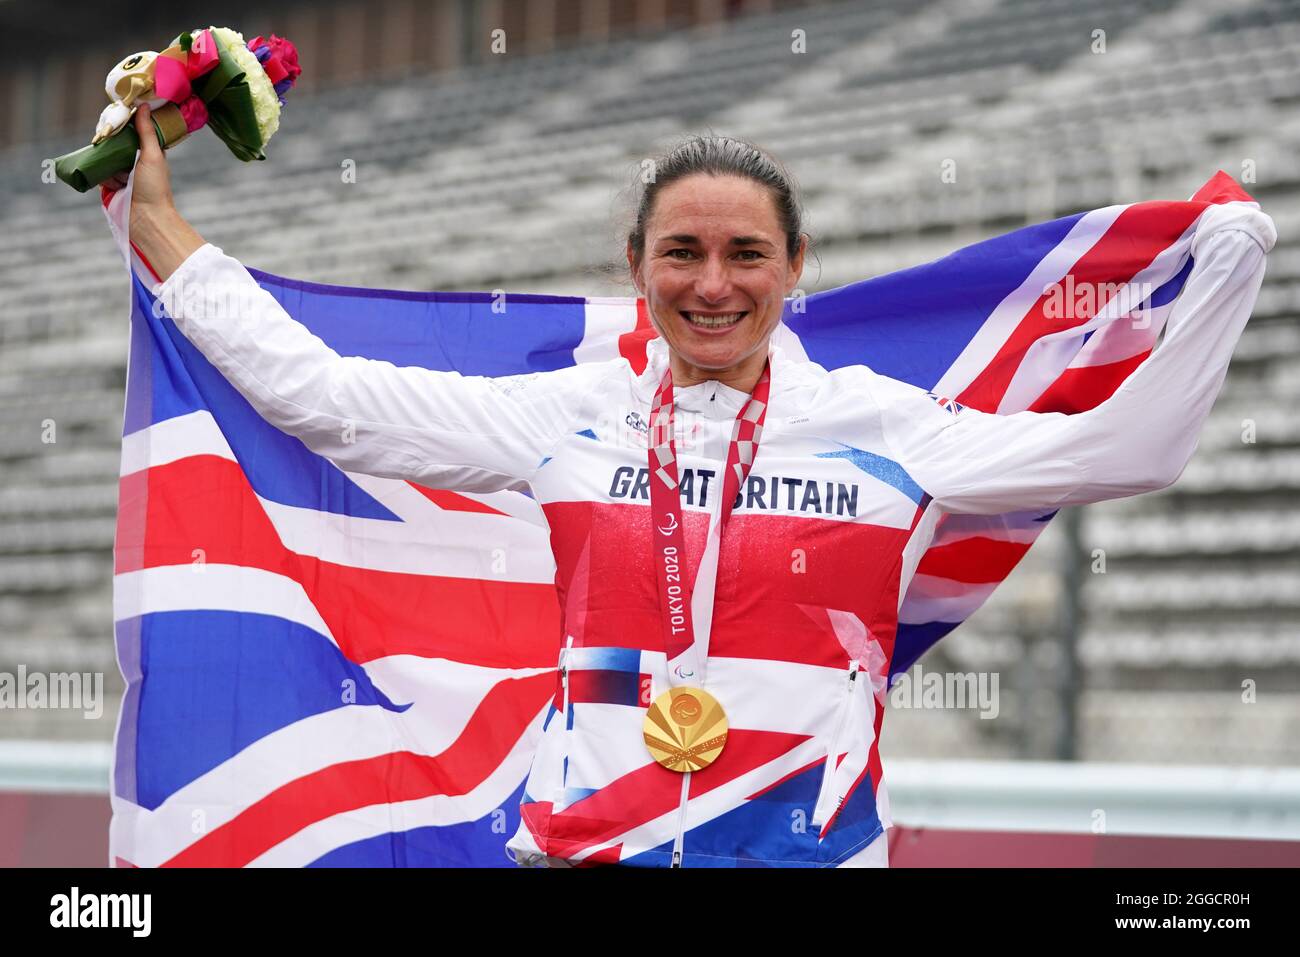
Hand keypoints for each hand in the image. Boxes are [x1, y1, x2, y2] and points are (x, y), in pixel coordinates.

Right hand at [102, 103, 176, 219]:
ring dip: (109, 162)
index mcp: (148, 153)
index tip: (118, 115)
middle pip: (116, 142)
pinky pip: (98, 172)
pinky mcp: (108, 184)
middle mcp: (134, 161)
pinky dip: (104, 176)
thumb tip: (143, 105)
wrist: (146, 218)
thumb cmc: (155, 187)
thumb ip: (146, 131)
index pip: (134, 132)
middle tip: (110, 139)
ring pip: (105, 156)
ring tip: (123, 174)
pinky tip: (116, 184)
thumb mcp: (153, 155)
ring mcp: (120, 172)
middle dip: (112, 141)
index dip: (125, 124)